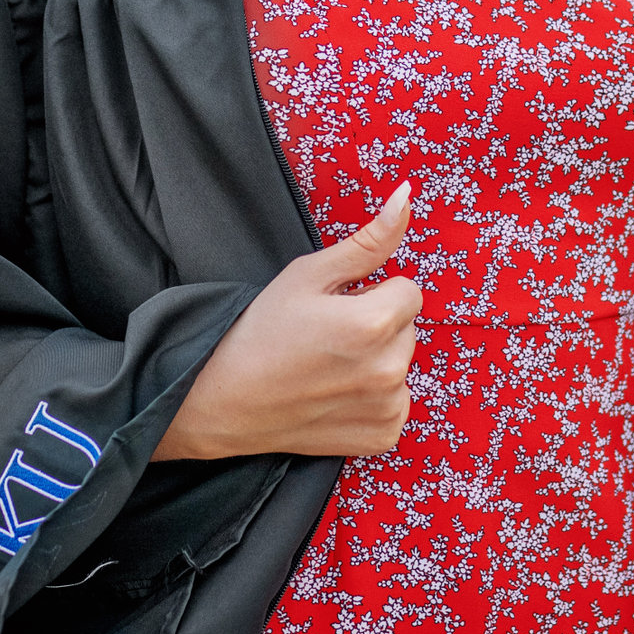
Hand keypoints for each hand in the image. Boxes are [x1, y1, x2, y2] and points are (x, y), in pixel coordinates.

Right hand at [153, 183, 421, 461]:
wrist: (225, 400)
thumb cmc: (262, 330)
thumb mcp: (309, 274)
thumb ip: (368, 240)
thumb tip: (406, 196)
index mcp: (373, 323)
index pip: (408, 290)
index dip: (373, 292)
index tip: (338, 305)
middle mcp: (388, 370)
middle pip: (407, 327)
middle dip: (378, 324)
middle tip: (327, 335)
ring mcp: (387, 408)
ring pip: (402, 364)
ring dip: (377, 361)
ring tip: (328, 365)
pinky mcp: (382, 437)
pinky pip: (397, 403)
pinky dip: (374, 398)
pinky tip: (335, 394)